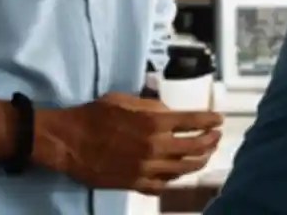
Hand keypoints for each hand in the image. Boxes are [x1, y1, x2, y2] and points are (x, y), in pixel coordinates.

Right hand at [32, 91, 223, 194]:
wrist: (67, 142)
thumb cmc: (95, 115)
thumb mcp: (126, 100)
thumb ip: (153, 106)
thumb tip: (172, 113)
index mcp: (154, 122)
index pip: (194, 122)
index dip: (210, 120)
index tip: (219, 119)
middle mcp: (155, 147)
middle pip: (195, 147)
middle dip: (211, 141)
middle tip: (216, 136)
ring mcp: (146, 168)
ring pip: (184, 168)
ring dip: (200, 160)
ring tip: (206, 154)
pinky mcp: (135, 184)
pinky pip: (163, 185)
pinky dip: (176, 178)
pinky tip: (180, 172)